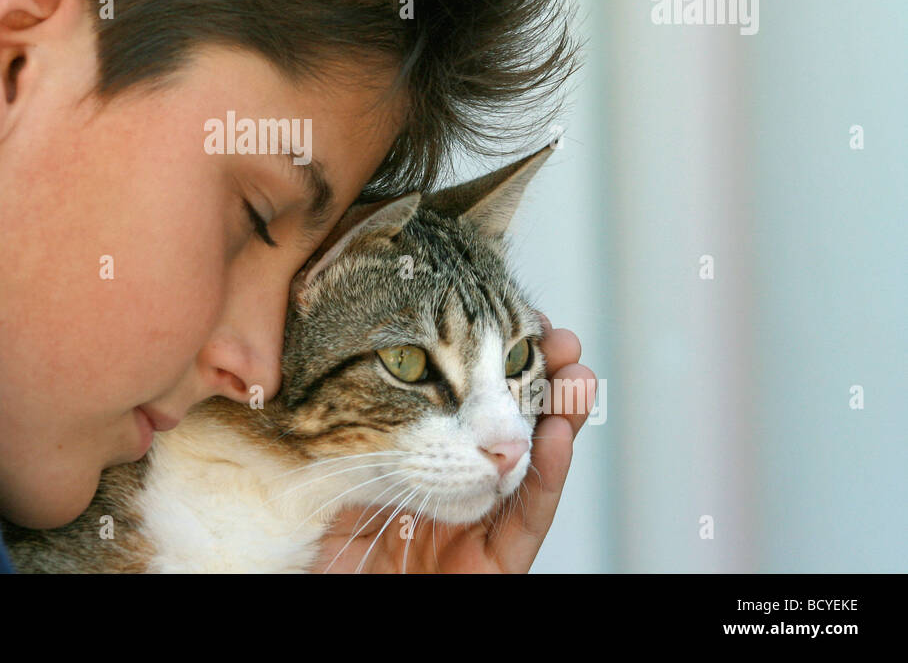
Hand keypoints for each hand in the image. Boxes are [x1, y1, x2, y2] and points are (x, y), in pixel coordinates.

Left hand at [311, 312, 594, 571]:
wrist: (337, 593)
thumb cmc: (332, 547)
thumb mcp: (337, 464)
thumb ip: (351, 414)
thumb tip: (334, 345)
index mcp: (430, 455)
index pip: (472, 396)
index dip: (496, 356)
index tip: (516, 314)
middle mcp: (462, 483)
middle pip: (511, 423)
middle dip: (538, 378)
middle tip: (558, 338)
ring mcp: (482, 524)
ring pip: (530, 465)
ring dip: (559, 417)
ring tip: (575, 375)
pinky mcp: (496, 563)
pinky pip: (527, 520)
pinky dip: (546, 478)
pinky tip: (558, 436)